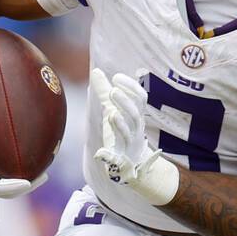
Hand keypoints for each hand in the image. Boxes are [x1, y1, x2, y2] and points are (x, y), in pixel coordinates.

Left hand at [91, 68, 178, 204]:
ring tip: (110, 112)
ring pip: (128, 133)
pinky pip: (116, 158)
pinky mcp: (119, 160)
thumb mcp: (114, 110)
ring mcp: (128, 145)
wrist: (132, 164)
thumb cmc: (122, 132)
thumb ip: (104, 92)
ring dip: (120, 123)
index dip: (131, 87)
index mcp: (136, 116)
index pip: (140, 98)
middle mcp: (135, 129)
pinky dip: (108, 156)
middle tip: (113, 91)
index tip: (116, 77)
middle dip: (125, 102)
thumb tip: (96, 71)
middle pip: (135, 114)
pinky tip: (100, 152)